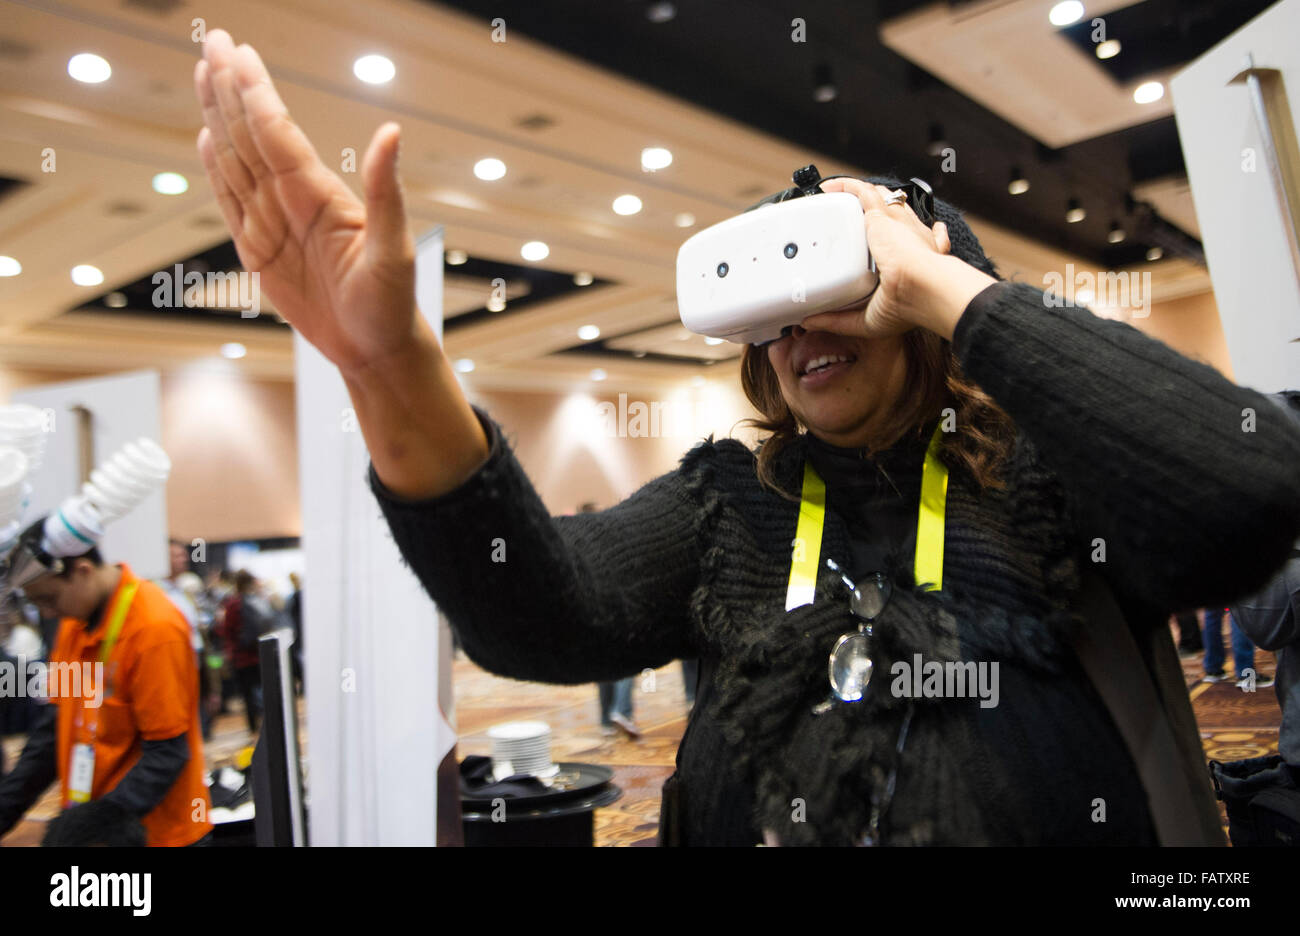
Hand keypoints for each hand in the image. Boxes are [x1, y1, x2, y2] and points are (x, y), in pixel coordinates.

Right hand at [194, 29, 423, 376]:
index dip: (255, 94)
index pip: (278, 135)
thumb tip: (392, 132)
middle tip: (215, 40)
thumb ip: (386, 191)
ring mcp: (274, 223)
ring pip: (237, 161)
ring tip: (206, 73)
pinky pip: (232, 203)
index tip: (238, 53)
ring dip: (220, 117)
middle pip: (253, 135)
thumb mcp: (392, 249)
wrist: (375, 347)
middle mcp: (294, 201)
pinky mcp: (259, 251)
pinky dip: (216, 171)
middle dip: (233, 89)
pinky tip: (207, 137)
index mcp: (320, 196)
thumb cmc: (392, 301)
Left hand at [800, 179, 993, 340]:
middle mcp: (907, 238)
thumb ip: (838, 320)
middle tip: (849, 216)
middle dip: (870, 214)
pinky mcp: (882, 215)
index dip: (894, 238)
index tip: (878, 241)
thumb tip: (810, 321)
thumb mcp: (867, 319)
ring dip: (855, 198)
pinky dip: (846, 186)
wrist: (921, 288)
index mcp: (912, 261)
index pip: (904, 243)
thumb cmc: (910, 305)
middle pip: (888, 217)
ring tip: (833, 198)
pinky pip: (863, 192)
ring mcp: (896, 224)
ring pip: (876, 201)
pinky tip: (828, 188)